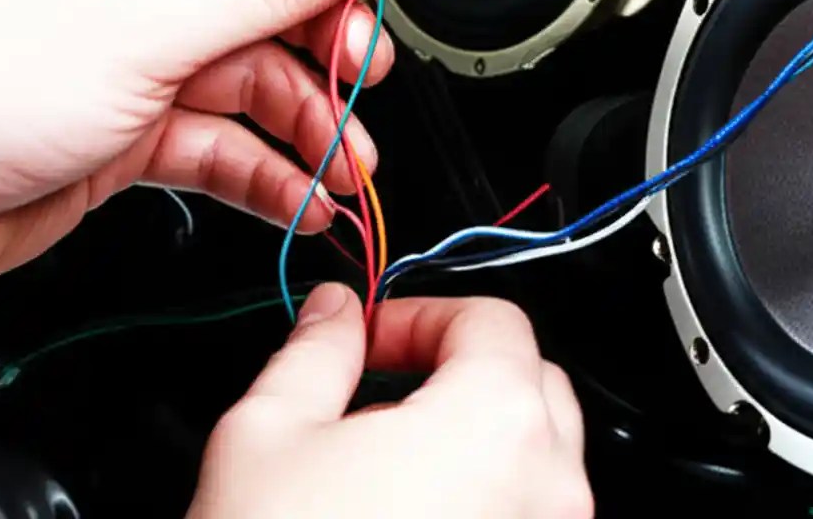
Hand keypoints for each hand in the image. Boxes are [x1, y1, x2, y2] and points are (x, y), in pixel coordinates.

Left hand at [0, 0, 393, 296]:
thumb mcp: (145, 30)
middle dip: (319, 43)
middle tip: (361, 74)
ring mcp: (134, 60)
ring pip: (249, 80)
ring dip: (304, 124)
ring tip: (341, 162)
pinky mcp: (134, 131)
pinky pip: (222, 143)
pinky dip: (266, 172)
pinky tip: (299, 196)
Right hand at [188, 285, 592, 518]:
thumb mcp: (266, 436)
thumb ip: (314, 352)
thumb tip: (333, 313)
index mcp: (494, 423)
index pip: (492, 320)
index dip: (420, 314)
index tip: (370, 339)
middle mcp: (546, 488)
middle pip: (530, 379)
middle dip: (457, 367)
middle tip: (381, 388)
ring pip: (537, 453)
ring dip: (474, 433)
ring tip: (389, 460)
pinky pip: (526, 513)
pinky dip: (484, 493)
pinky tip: (409, 512)